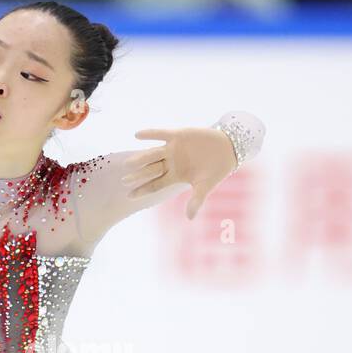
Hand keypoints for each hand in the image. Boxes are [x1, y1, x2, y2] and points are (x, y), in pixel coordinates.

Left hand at [123, 126, 238, 219]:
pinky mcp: (178, 135)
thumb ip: (196, 200)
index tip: (129, 196)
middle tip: (124, 180)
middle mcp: (170, 163)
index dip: (142, 190)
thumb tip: (189, 218)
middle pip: (150, 170)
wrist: (228, 149)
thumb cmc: (216, 170)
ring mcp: (172, 149)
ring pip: (153, 154)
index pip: (155, 185)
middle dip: (137, 175)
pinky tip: (137, 135)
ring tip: (128, 163)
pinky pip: (161, 134)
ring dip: (140, 158)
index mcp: (174, 176)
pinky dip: (150, 134)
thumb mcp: (206, 186)